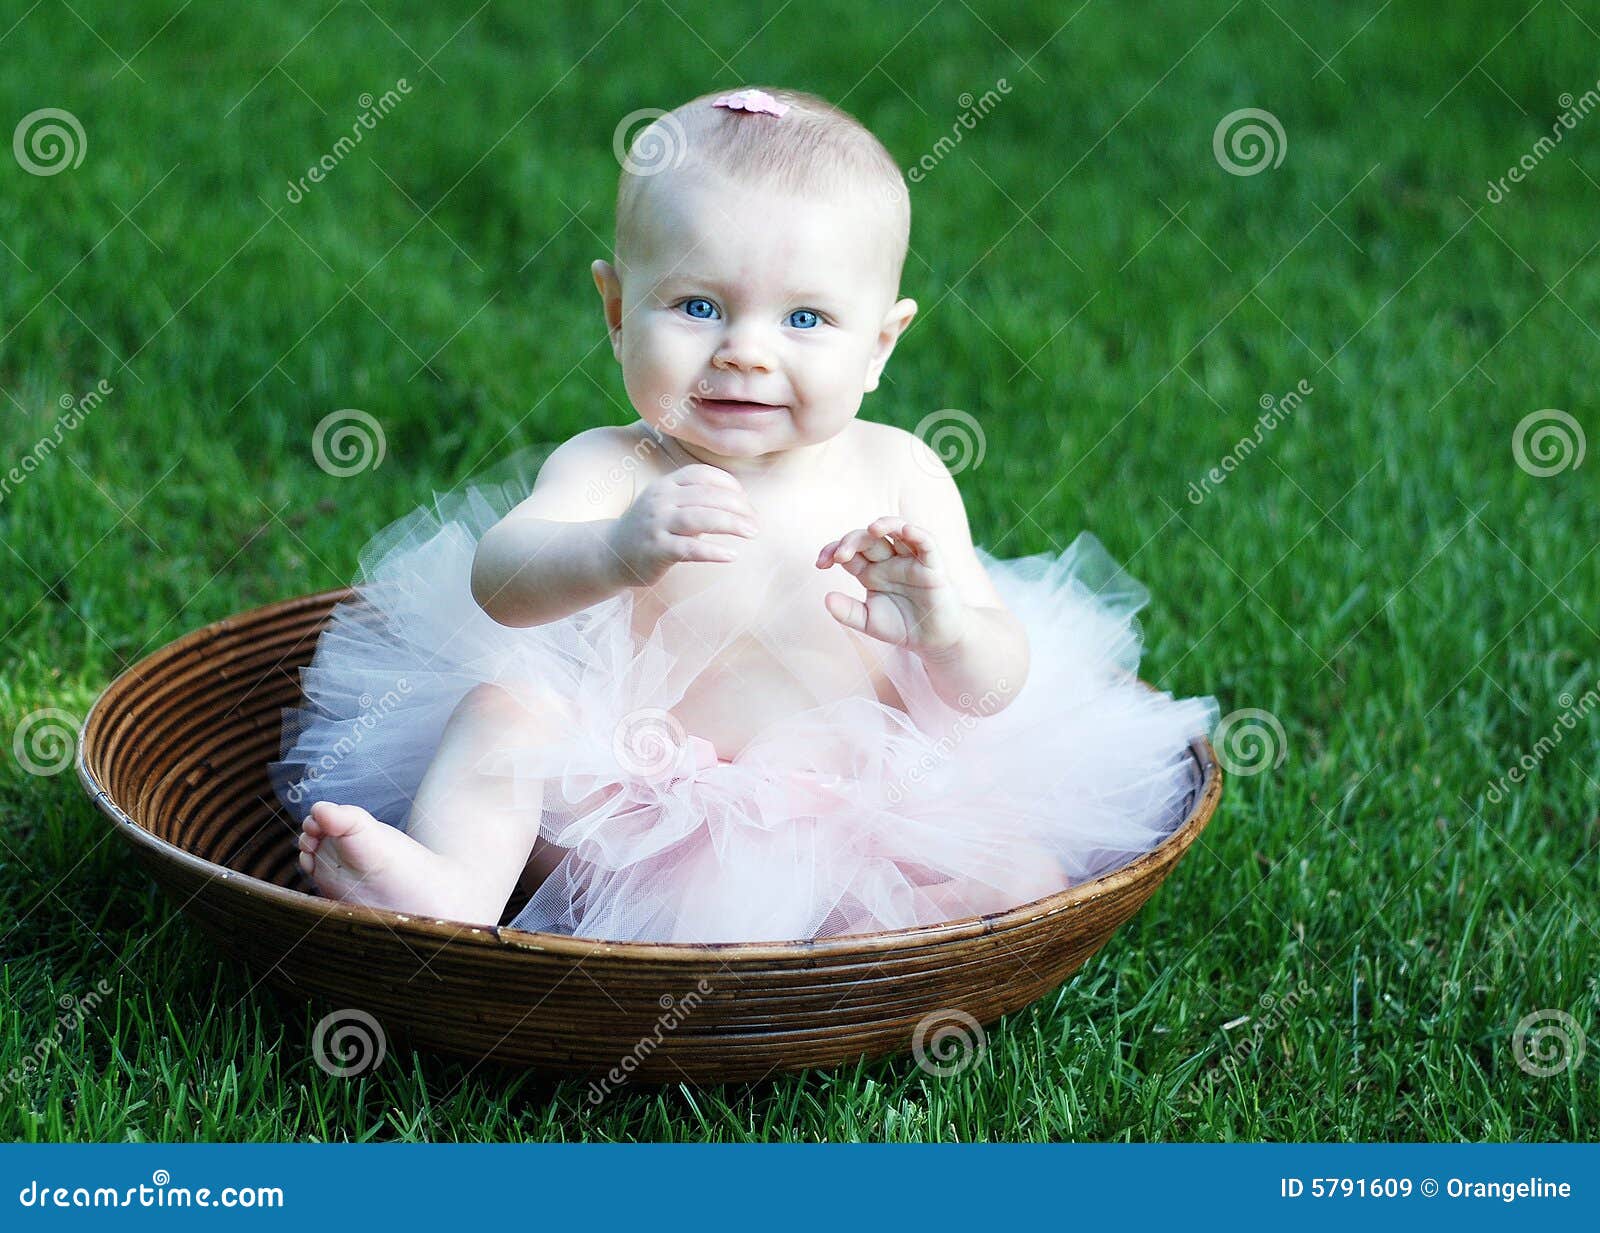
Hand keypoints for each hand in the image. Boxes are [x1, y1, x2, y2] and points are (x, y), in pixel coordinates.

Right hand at [608, 464, 757, 586]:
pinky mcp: (656, 550)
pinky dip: (713, 551)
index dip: (730, 486)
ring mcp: (656, 524)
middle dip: (738, 507)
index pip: (703, 475)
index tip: (747, 503)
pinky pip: (689, 549)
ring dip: (731, 524)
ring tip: (752, 533)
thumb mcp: (671, 506)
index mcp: (666, 485)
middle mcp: (661, 500)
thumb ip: (698, 500)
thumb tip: (742, 504)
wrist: (612, 554)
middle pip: (707, 496)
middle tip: (756, 522)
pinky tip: (732, 555)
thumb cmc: (653, 530)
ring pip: (700, 518)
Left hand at [815, 516, 968, 656]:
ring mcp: (910, 560)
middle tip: (839, 556)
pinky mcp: (932, 566)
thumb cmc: (902, 626)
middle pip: (868, 538)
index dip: (832, 550)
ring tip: (872, 529)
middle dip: (851, 541)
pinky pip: (926, 543)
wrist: (933, 641)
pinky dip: (917, 534)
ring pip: (897, 531)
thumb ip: (848, 613)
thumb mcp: (869, 622)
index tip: (820, 563)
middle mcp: (889, 561)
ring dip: (885, 525)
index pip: (849, 551)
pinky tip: (906, 530)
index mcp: (870, 571)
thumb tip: (826, 599)